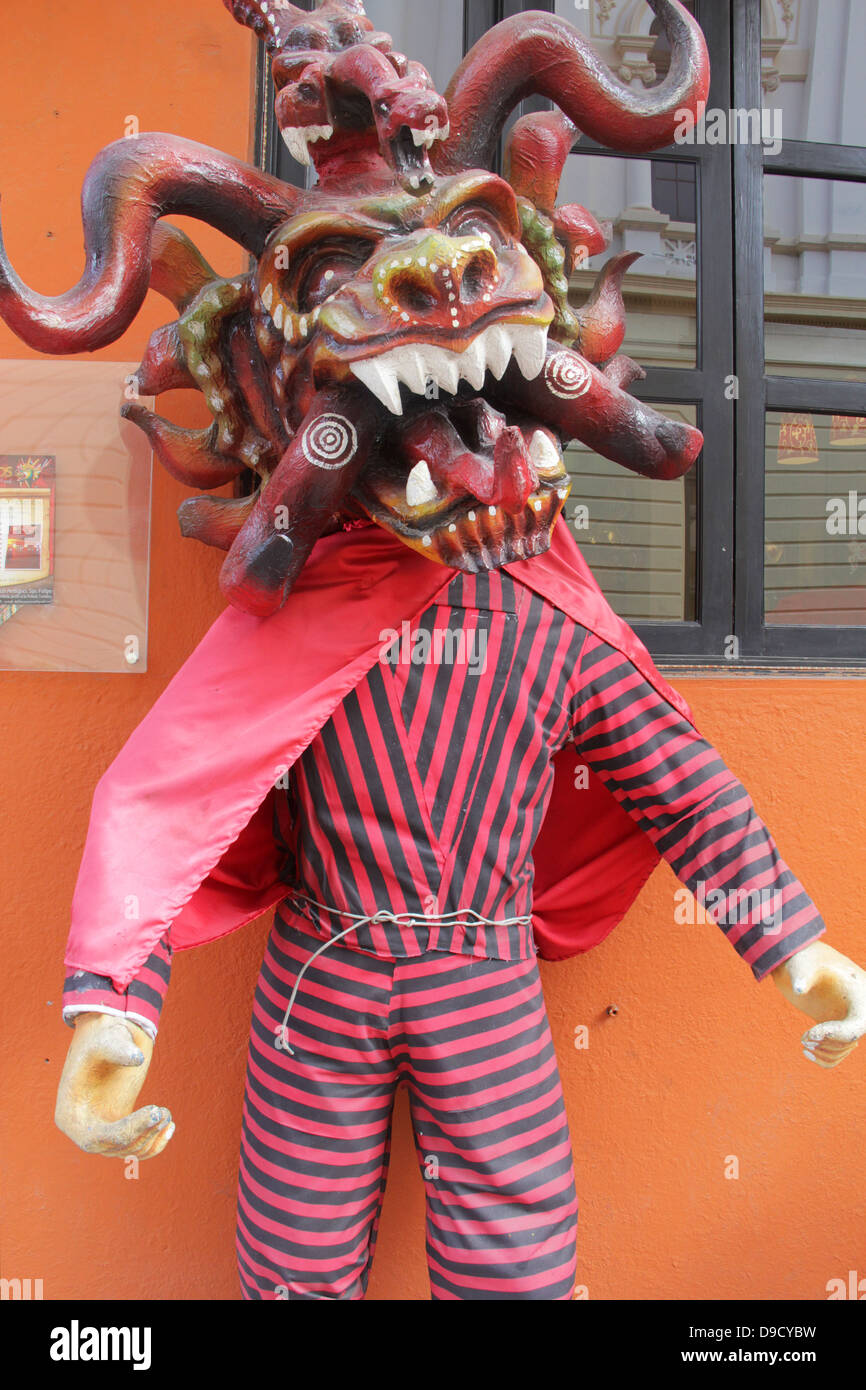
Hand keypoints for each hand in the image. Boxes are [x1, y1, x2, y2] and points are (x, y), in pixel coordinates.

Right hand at [55, 1011, 173, 1156]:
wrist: (110, 1039)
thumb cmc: (103, 1038)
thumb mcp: (107, 1038)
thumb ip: (118, 1048)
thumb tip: (137, 1059)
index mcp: (70, 1115)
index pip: (96, 1138)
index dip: (127, 1130)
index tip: (153, 1111)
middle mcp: (83, 1130)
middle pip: (114, 1148)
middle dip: (142, 1133)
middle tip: (163, 1112)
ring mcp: (102, 1133)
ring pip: (129, 1151)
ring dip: (152, 1136)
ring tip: (166, 1114)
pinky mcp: (120, 1129)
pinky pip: (137, 1148)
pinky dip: (154, 1143)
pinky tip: (169, 1128)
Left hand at [772, 940, 865, 1068]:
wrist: (799, 961)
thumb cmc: (803, 958)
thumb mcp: (803, 964)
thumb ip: (802, 975)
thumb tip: (799, 988)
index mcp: (860, 993)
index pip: (856, 1027)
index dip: (833, 1035)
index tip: (809, 1034)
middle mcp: (859, 1009)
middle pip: (850, 1041)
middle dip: (827, 1044)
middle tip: (805, 1038)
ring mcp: (849, 1018)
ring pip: (844, 1049)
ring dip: (823, 1052)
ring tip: (804, 1042)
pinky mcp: (837, 1026)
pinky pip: (838, 1052)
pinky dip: (825, 1057)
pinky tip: (808, 1052)